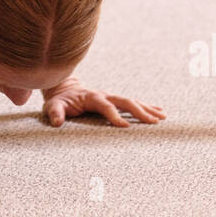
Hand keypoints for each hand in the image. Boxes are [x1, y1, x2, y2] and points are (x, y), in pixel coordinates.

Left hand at [41, 78, 165, 127]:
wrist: (64, 89)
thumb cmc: (59, 101)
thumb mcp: (53, 106)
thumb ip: (55, 112)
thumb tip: (57, 122)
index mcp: (91, 97)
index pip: (106, 106)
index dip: (115, 116)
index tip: (126, 127)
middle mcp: (104, 95)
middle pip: (125, 101)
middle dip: (139, 111)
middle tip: (154, 122)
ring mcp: (111, 97)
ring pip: (132, 101)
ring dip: (147, 109)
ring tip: (163, 117)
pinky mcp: (114, 100)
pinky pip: (132, 103)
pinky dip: (146, 106)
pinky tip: (159, 111)